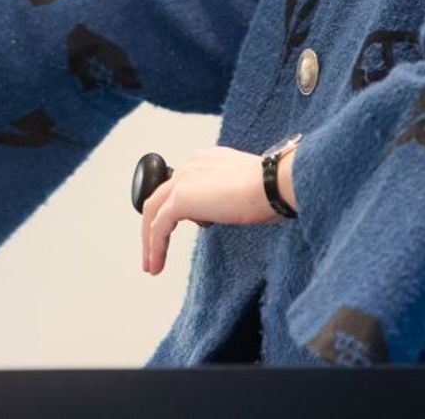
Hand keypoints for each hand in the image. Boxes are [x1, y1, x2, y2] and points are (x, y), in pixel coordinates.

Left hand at [140, 145, 276, 275]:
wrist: (275, 185)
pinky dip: (155, 246)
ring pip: (153, 212)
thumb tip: (225, 211)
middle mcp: (190, 165)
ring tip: (152, 264)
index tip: (177, 231)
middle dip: (153, 227)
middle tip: (154, 251)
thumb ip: (228, 196)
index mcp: (205, 160)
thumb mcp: (245, 190)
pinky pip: (158, 226)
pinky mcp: (182, 198)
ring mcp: (184, 180)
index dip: (177, 210)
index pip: (182, 185)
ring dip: (149, 241)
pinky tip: (157, 264)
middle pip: (160, 198)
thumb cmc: (273, 190)